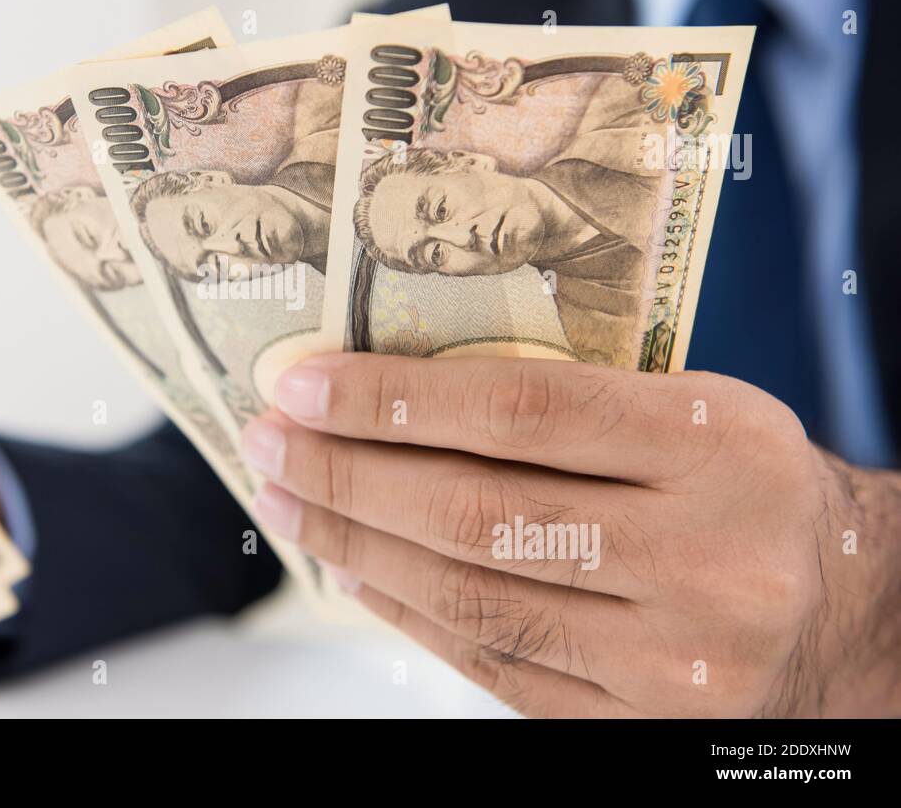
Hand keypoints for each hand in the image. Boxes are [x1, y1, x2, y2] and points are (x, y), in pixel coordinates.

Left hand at [242, 354, 900, 716]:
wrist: (854, 611)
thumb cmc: (750, 487)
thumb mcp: (694, 412)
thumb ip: (569, 406)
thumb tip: (396, 400)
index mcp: (718, 448)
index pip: (523, 412)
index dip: (396, 398)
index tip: (304, 383)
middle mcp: (702, 558)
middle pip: (478, 514)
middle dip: (347, 475)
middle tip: (267, 442)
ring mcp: (672, 659)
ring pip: (472, 596)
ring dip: (356, 545)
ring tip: (289, 502)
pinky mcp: (640, 726)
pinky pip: (495, 664)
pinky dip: (408, 613)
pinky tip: (352, 570)